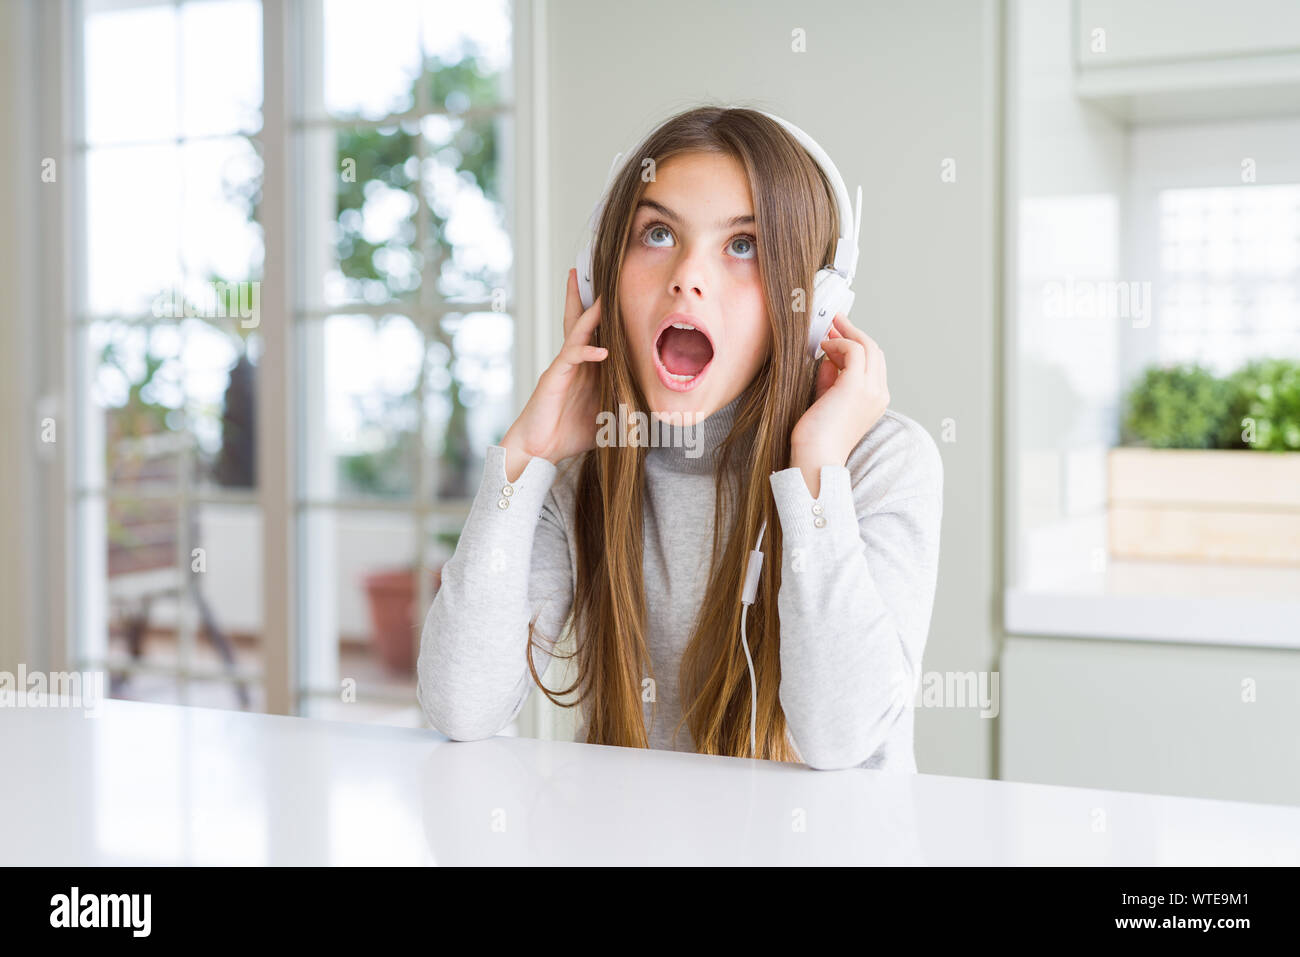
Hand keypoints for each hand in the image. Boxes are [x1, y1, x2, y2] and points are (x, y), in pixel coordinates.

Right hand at [500, 268, 607, 480]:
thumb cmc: (570, 434)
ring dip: (590, 313)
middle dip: (587, 297)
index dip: (608, 317)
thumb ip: (627, 410)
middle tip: (591, 271)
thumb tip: (657, 414)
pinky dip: (587, 352)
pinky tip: (601, 351)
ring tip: (601, 296)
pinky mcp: (554, 376)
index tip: (622, 296)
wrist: (539, 450)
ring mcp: (564, 366)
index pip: (599, 334)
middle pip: (581, 321)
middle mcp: (575, 361)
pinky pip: (572, 357)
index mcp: (587, 368)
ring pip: (577, 332)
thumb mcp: (607, 420)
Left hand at [790, 314, 889, 470]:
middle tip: (835, 320)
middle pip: (875, 351)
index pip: (874, 363)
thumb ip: (830, 380)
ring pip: (868, 346)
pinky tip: (824, 345)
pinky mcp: (856, 386)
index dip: (856, 345)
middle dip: (854, 332)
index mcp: (876, 401)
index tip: (837, 335)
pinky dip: (839, 342)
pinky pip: (854, 350)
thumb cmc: (816, 437)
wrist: (816, 458)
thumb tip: (827, 359)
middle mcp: (879, 394)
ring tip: (829, 327)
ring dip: (847, 333)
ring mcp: (871, 390)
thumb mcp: (826, 401)